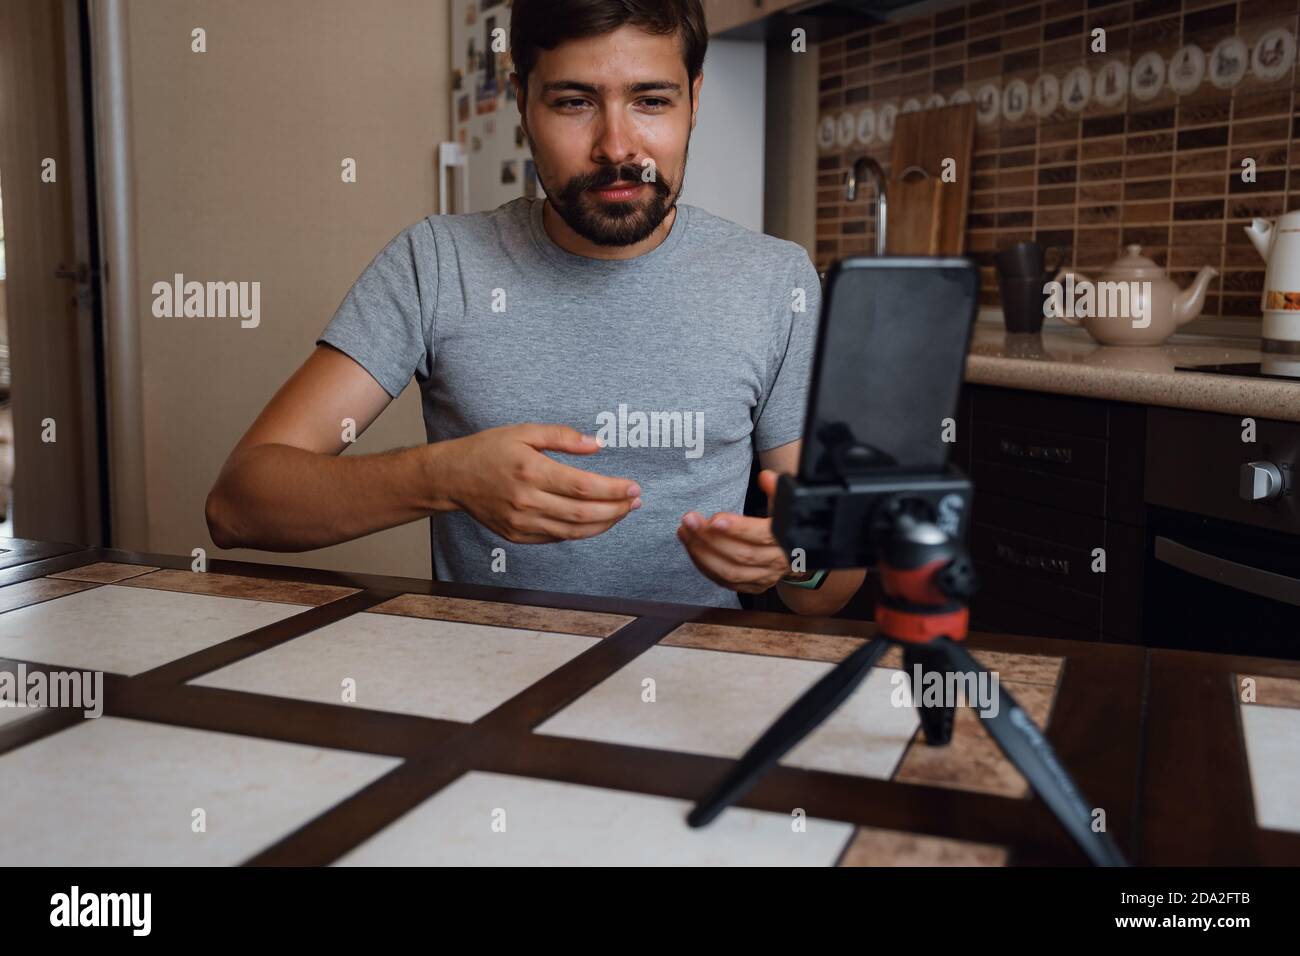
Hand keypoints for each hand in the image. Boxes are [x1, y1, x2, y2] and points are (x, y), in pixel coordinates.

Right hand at [439, 423, 640, 542]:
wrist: (453, 477)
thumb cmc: (489, 450)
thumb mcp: (525, 432)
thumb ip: (562, 437)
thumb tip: (597, 445)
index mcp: (531, 471)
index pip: (583, 487)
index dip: (613, 489)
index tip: (633, 486)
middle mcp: (527, 501)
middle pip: (584, 514)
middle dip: (616, 509)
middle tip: (635, 502)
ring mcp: (521, 523)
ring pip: (573, 532)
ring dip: (604, 524)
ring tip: (622, 513)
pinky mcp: (517, 536)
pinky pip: (557, 538)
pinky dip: (580, 532)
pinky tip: (595, 521)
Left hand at [676, 468, 792, 593]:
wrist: (799, 555)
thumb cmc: (787, 524)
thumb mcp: (788, 504)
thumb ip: (777, 489)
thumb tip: (765, 477)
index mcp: (788, 540)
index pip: (762, 536)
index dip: (738, 529)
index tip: (715, 519)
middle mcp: (777, 563)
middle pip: (741, 555)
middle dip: (710, 538)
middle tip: (689, 520)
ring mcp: (764, 578)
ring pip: (729, 572)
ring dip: (702, 552)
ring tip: (684, 532)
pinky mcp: (751, 587)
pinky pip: (724, 581)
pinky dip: (704, 565)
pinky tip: (692, 548)